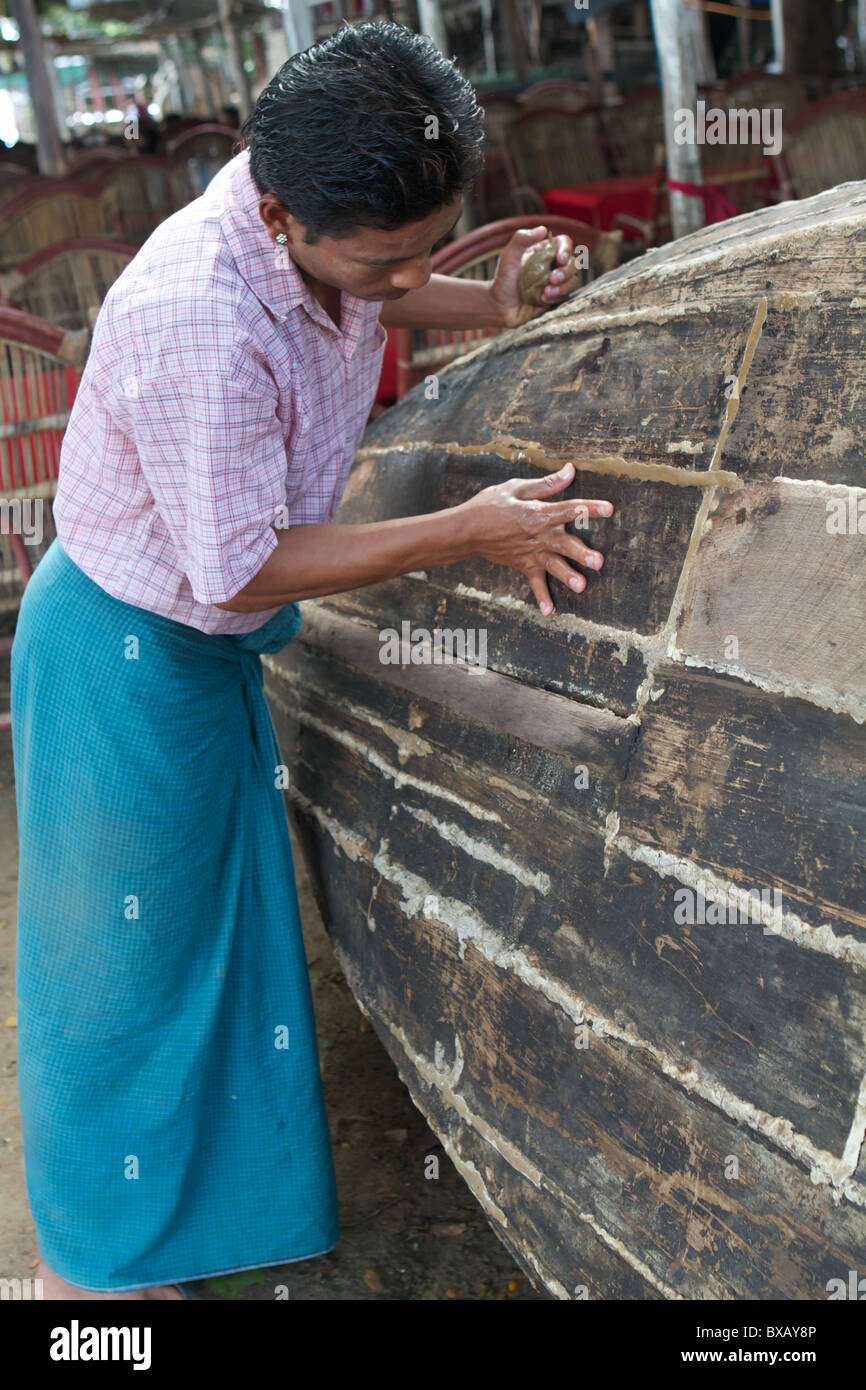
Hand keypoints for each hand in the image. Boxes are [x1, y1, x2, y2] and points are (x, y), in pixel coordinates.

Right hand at [458, 460, 612, 614]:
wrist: (465, 530)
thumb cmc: (490, 505)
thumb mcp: (516, 488)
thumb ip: (546, 484)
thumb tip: (570, 471)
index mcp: (537, 514)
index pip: (568, 509)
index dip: (589, 508)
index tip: (609, 509)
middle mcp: (537, 536)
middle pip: (564, 544)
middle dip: (581, 553)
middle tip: (599, 561)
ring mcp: (530, 553)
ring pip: (553, 565)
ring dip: (567, 576)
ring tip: (581, 586)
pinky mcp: (523, 565)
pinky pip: (534, 582)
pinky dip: (541, 596)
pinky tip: (549, 611)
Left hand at [489, 226, 584, 329]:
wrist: (501, 307)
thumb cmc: (503, 280)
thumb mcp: (508, 257)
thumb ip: (521, 239)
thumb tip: (543, 229)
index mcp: (544, 251)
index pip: (564, 243)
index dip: (566, 249)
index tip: (560, 258)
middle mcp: (553, 265)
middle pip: (573, 262)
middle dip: (566, 271)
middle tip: (552, 279)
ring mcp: (556, 282)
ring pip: (573, 280)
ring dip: (563, 286)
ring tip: (546, 292)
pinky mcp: (556, 298)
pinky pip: (567, 296)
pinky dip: (558, 297)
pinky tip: (543, 299)